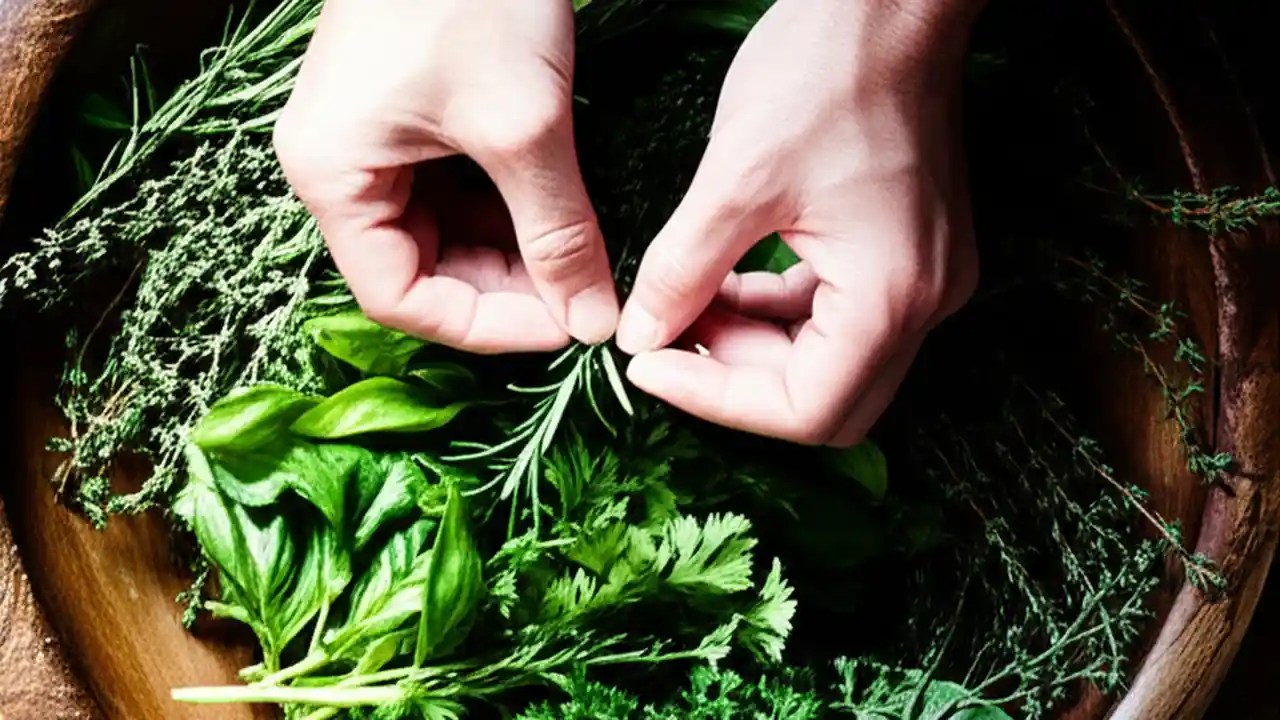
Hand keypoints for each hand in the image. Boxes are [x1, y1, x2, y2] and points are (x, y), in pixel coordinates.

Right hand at [274, 0, 617, 353]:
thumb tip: (592, 320)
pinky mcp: (410, 118)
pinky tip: (558, 213)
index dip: (484, 326)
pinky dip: (508, 209)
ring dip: (512, 253)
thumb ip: (558, 232)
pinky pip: (455, 191)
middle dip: (506, 289)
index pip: (399, 297)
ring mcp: (373, 140)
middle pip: (422, 269)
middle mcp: (339, 167)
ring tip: (580, 257)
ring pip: (445, 235)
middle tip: (582, 295)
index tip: (563, 327)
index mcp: (332, 176)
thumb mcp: (523, 127)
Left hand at [615, 0, 980, 446]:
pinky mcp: (908, 255)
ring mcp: (924, 281)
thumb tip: (640, 337)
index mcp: (894, 296)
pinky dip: (775, 313)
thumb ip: (683, 271)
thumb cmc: (826, 71)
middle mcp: (925, 304)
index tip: (647, 368)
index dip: (717, 401)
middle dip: (737, 383)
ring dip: (751, 348)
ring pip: (828, 364)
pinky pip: (837, 316)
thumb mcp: (734, 180)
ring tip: (683, 306)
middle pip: (826, 404)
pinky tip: (722, 283)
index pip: (806, 410)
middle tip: (666, 343)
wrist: (891, 1)